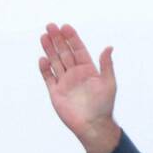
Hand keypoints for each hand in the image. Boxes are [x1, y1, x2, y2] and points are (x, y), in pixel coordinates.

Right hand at [38, 22, 120, 152]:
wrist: (93, 126)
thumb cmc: (104, 106)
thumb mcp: (109, 83)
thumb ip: (107, 65)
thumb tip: (109, 47)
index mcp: (88, 70)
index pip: (78, 49)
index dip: (72, 38)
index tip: (65, 27)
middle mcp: (75, 74)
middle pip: (64, 52)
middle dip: (58, 39)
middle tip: (50, 26)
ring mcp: (65, 82)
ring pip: (55, 62)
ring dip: (49, 49)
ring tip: (44, 36)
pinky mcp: (56, 93)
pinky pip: (48, 78)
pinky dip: (45, 68)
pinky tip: (43, 59)